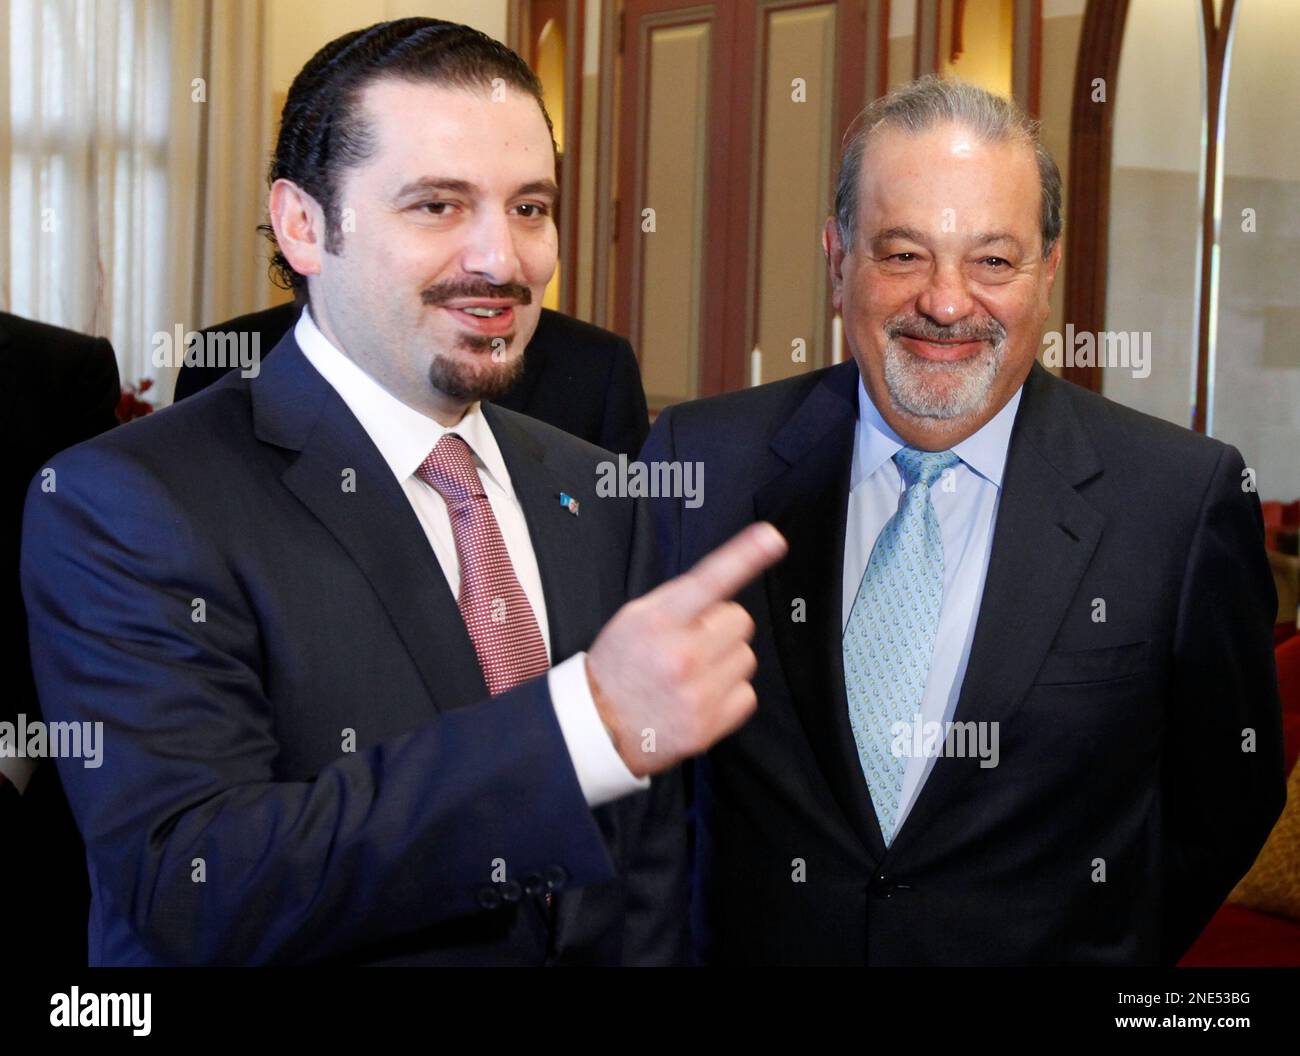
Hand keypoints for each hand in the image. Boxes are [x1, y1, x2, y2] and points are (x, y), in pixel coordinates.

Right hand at [585, 522, 786, 775]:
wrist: (598, 727)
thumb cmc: (620, 666)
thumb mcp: (635, 619)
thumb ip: (679, 600)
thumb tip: (728, 577)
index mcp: (658, 622)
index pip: (709, 581)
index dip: (745, 556)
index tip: (771, 538)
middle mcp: (680, 656)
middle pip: (739, 620)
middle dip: (720, 627)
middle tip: (691, 642)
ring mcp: (697, 693)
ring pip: (746, 656)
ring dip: (725, 660)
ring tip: (692, 672)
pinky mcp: (710, 725)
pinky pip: (747, 694)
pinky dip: (729, 693)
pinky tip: (701, 695)